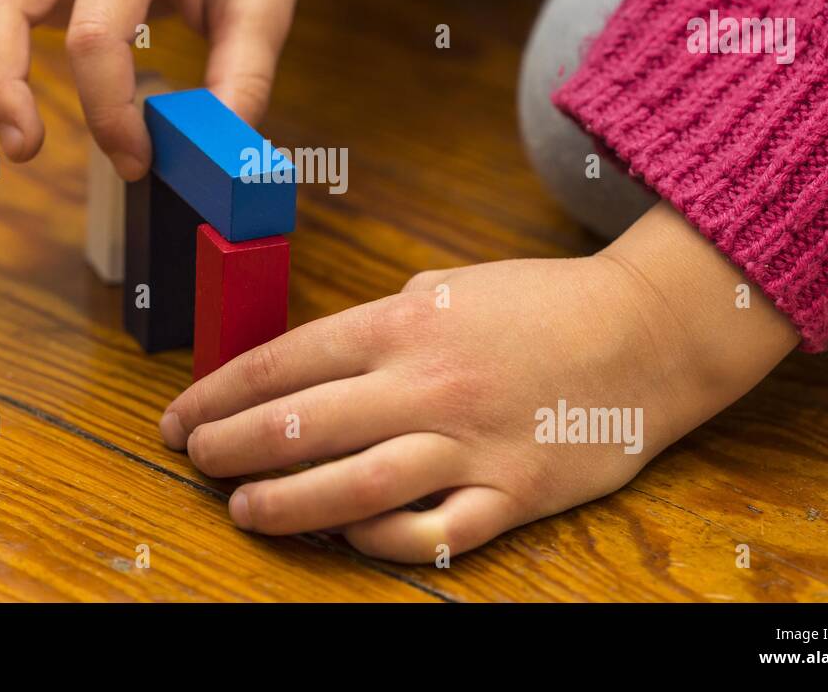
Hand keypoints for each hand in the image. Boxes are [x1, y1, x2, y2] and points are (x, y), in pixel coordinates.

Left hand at [159, 202, 798, 561]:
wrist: (645, 331)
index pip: (283, 363)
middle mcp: (424, 385)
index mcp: (402, 324)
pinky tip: (346, 535)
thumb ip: (380, 326)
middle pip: (301, 426)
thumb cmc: (540, 302)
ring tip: (243, 509)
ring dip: (285, 504)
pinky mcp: (512, 493)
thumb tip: (315, 365)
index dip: (218, 393)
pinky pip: (431, 532)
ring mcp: (468, 444)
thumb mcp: (445, 287)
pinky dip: (378, 539)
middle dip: (230, 447)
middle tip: (196, 460)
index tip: (182, 415)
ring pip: (353, 487)